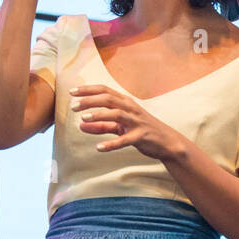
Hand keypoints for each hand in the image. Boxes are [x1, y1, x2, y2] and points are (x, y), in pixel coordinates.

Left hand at [69, 85, 185, 161]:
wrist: (166, 142)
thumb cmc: (140, 131)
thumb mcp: (119, 126)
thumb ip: (100, 125)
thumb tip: (80, 125)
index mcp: (125, 103)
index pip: (104, 90)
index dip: (88, 90)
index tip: (72, 92)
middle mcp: (130, 109)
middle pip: (108, 99)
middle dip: (89, 100)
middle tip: (73, 105)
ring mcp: (136, 122)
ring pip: (116, 114)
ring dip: (99, 115)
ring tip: (83, 118)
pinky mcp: (140, 137)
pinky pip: (125, 140)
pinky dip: (111, 144)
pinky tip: (99, 147)